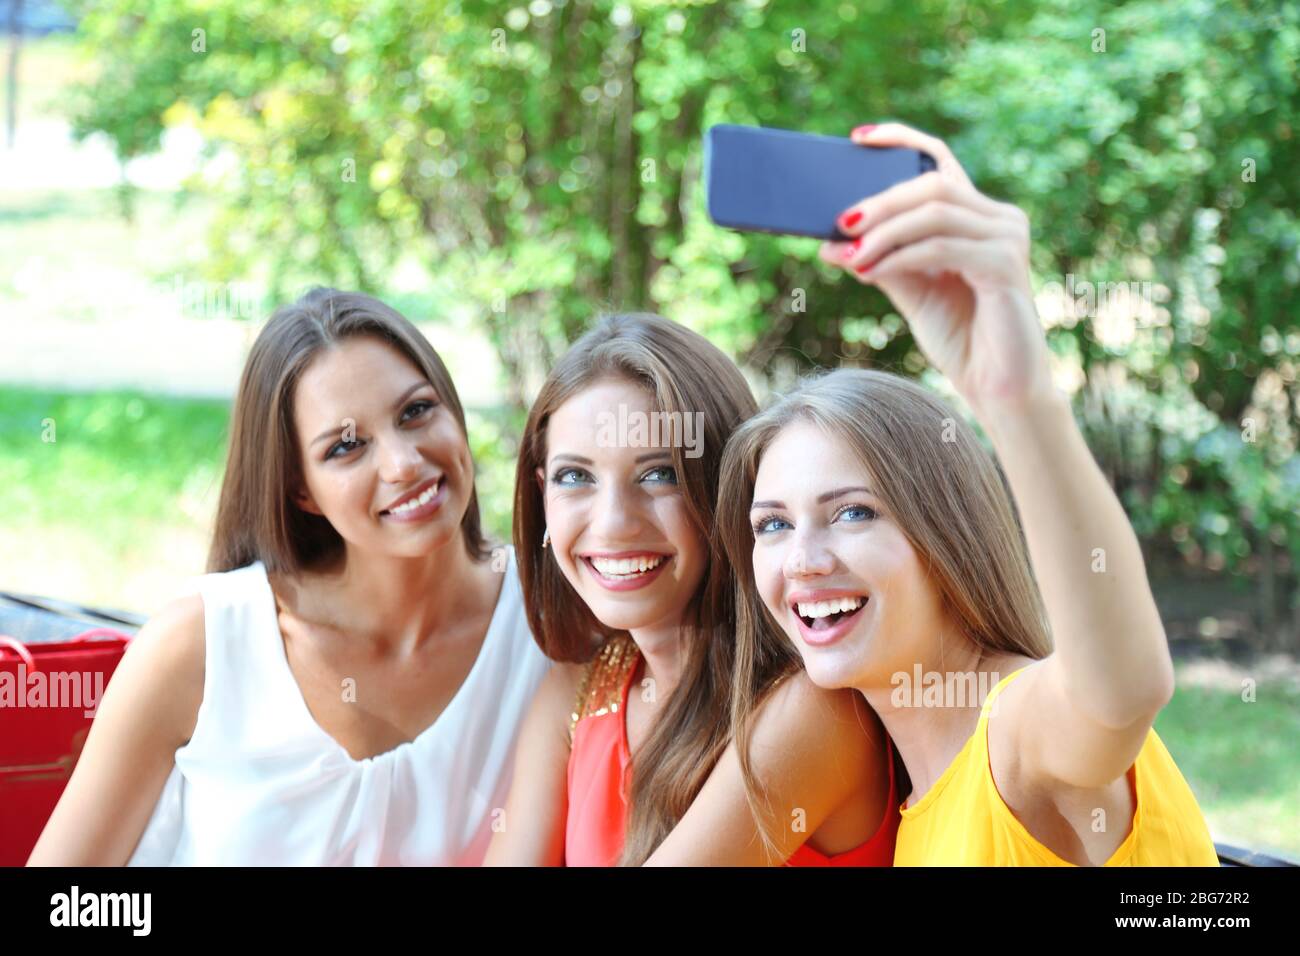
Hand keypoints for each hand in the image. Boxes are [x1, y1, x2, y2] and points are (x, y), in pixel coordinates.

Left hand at [820, 122, 1054, 415]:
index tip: (858, 138)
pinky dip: (900, 257)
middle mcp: (999, 218)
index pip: (940, 161)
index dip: (902, 139)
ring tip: (850, 254)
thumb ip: (879, 260)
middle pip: (931, 183)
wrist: (998, 387)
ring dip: (884, 231)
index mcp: (978, 216)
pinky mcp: (1005, 266)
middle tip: (840, 222)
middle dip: (879, 201)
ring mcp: (1007, 238)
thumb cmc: (960, 336)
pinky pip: (941, 248)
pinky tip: (871, 271)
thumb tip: (829, 241)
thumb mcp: (910, 291)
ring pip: (935, 212)